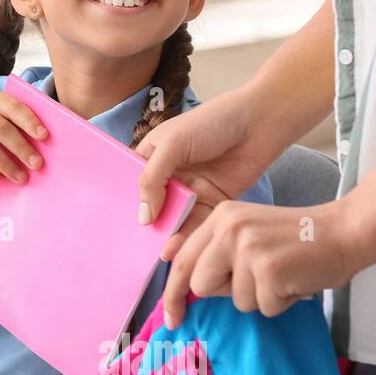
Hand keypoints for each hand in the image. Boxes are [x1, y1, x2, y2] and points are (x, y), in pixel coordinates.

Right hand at [136, 87, 289, 260]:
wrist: (261, 122)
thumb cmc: (213, 121)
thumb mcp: (173, 144)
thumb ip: (153, 179)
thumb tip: (143, 218)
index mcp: (153, 155)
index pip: (131, 183)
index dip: (124, 203)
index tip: (114, 226)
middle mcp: (170, 174)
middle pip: (152, 205)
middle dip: (146, 225)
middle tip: (135, 249)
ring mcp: (191, 189)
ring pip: (175, 217)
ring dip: (168, 234)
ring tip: (159, 253)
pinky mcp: (213, 201)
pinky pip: (197, 223)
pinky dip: (189, 236)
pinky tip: (178, 249)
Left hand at [160, 198, 367, 328]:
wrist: (346, 232)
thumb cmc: (297, 240)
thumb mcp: (249, 233)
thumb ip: (217, 251)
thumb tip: (185, 282)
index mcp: (221, 217)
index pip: (183, 259)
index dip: (174, 292)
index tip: (173, 318)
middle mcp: (229, 228)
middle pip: (201, 284)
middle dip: (227, 292)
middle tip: (259, 280)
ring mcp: (248, 248)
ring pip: (236, 300)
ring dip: (262, 297)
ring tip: (284, 274)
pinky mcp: (269, 269)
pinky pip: (264, 307)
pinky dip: (282, 302)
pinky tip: (296, 280)